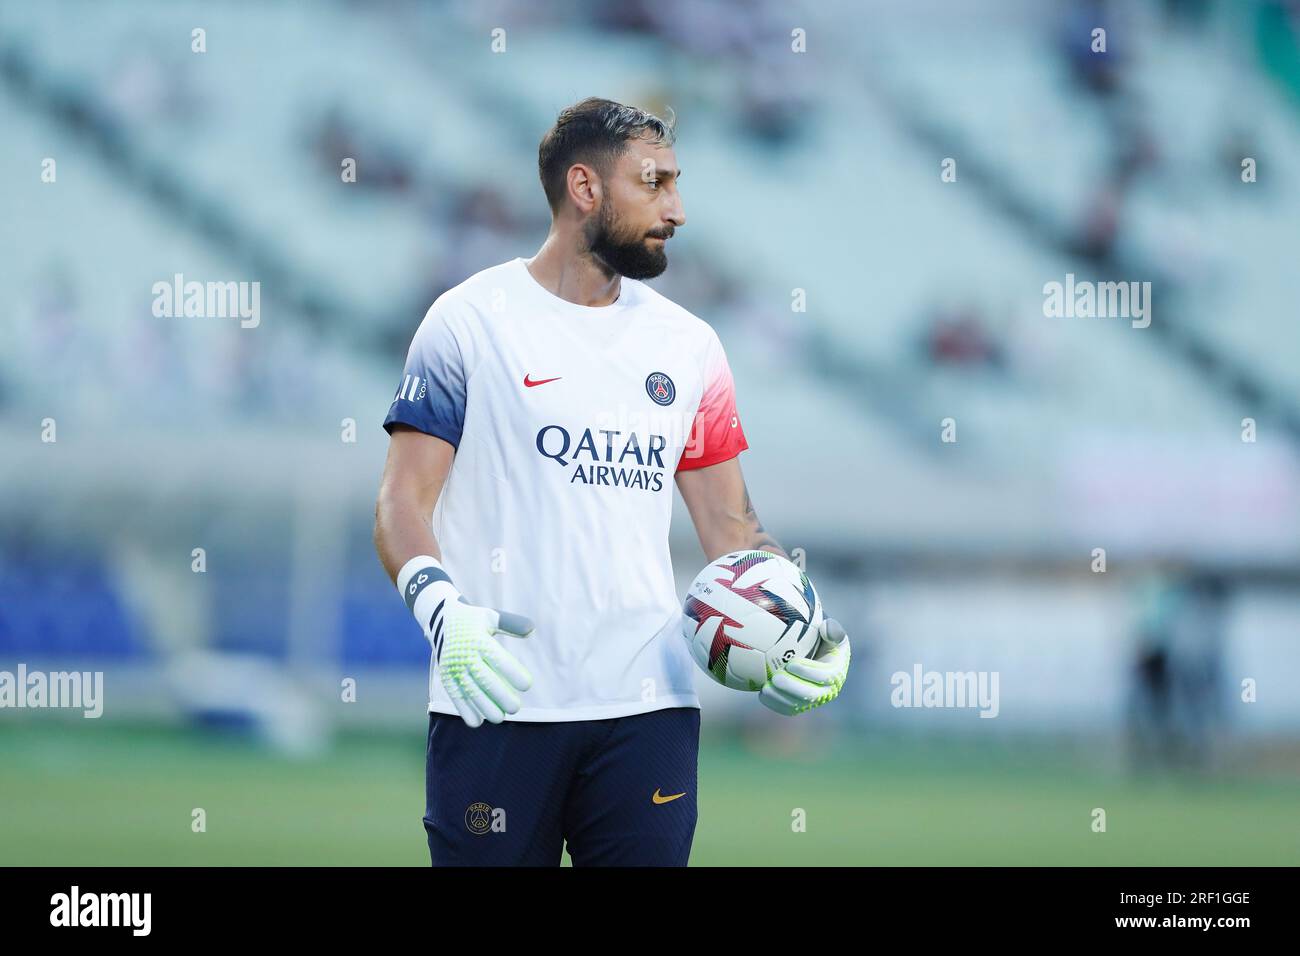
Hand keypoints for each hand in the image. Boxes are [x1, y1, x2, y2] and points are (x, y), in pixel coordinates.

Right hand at [428, 598, 533, 727]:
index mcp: (478, 639)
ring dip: (484, 707)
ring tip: (500, 718)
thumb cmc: (473, 620)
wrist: (440, 619)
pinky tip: (478, 722)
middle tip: (516, 708)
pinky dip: (465, 710)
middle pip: (484, 679)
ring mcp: (453, 667)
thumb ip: (511, 623)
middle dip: (501, 696)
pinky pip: (455, 696)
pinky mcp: (446, 676)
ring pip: (469, 691)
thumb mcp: (491, 616)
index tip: (527, 685)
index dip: (513, 673)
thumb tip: (532, 630)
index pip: (498, 659)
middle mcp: (464, 654)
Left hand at [759, 617, 849, 716]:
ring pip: (797, 705)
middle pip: (811, 695)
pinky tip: (762, 694)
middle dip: (792, 688)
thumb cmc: (820, 638)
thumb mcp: (830, 631)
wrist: (812, 651)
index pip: (826, 676)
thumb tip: (826, 628)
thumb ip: (832, 628)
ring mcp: (812, 701)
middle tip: (776, 678)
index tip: (791, 664)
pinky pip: (787, 709)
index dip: (809, 672)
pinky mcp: (799, 705)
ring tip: (765, 688)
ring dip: (780, 698)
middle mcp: (827, 691)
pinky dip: (775, 703)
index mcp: (837, 673)